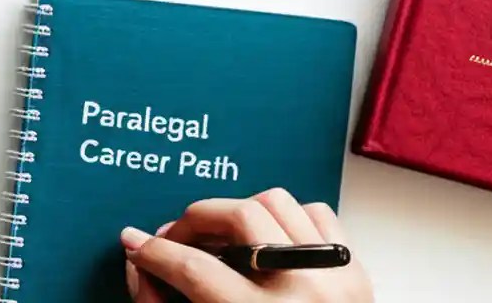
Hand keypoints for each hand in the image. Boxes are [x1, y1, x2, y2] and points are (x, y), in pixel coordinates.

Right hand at [120, 189, 372, 302]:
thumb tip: (141, 265)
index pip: (192, 266)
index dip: (154, 253)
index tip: (138, 247)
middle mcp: (302, 289)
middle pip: (235, 216)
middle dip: (192, 220)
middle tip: (174, 238)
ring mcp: (333, 273)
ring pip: (275, 202)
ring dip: (239, 213)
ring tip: (220, 237)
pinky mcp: (353, 269)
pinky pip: (316, 215)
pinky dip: (287, 219)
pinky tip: (266, 240)